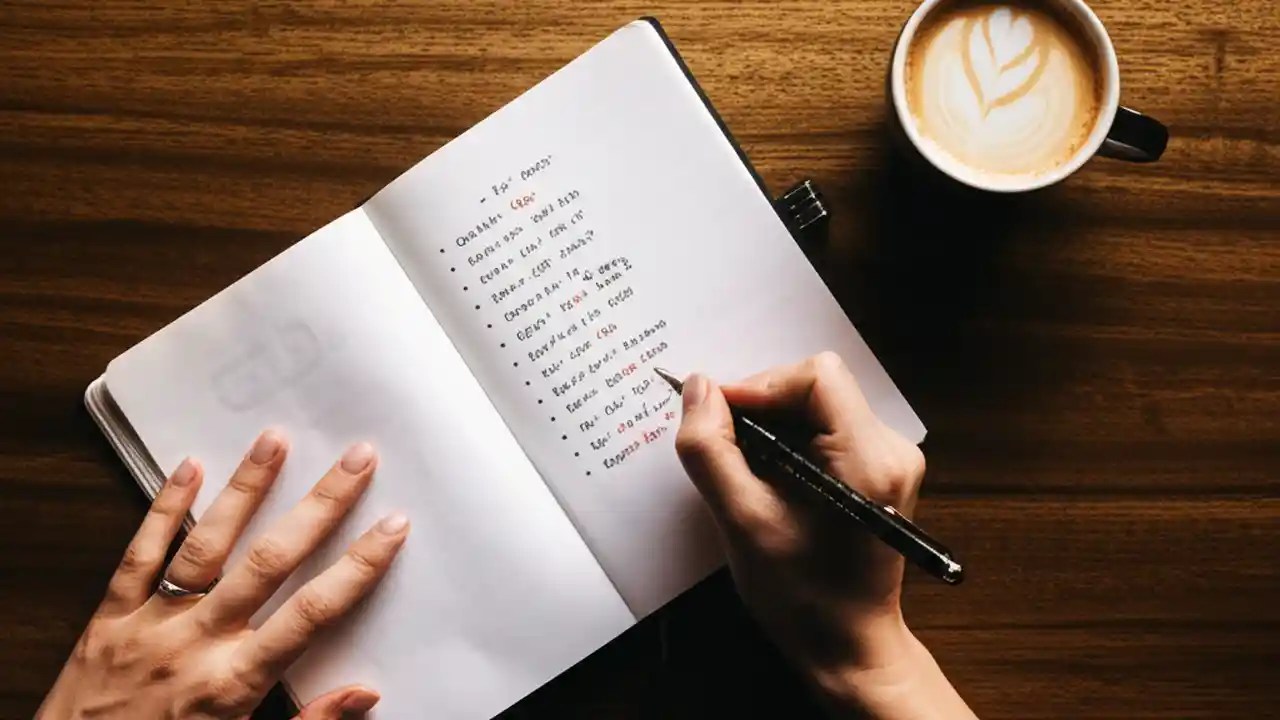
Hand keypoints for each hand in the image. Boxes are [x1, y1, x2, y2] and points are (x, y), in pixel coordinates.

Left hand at [37, 431, 409, 719]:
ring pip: (207, 546)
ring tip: (276, 440)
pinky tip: (189, 467)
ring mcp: (151, 624)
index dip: (358, 566)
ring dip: (245, 489)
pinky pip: (138, 556)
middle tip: (355, 460)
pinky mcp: (110, 617)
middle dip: (319, 506)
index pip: (312, 613)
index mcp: (235, 684)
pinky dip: (163, 509)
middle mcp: (197, 645)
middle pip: (269, 563)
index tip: (393, 526)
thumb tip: (366, 693)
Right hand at [675, 353, 974, 718]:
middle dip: (762, 409)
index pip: (816, 377)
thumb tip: (698, 389)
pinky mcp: (878, 469)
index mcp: (870, 459)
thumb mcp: (742, 523)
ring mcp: (890, 459)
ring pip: (817, 406)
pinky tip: (770, 483)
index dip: (760, 386)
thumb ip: (713, 451)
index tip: (719, 419)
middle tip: (727, 452)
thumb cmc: (802, 597)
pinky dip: (788, 444)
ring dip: (772, 429)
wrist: (849, 647)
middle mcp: (891, 449)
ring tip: (747, 475)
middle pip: (816, 387)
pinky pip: (825, 429)